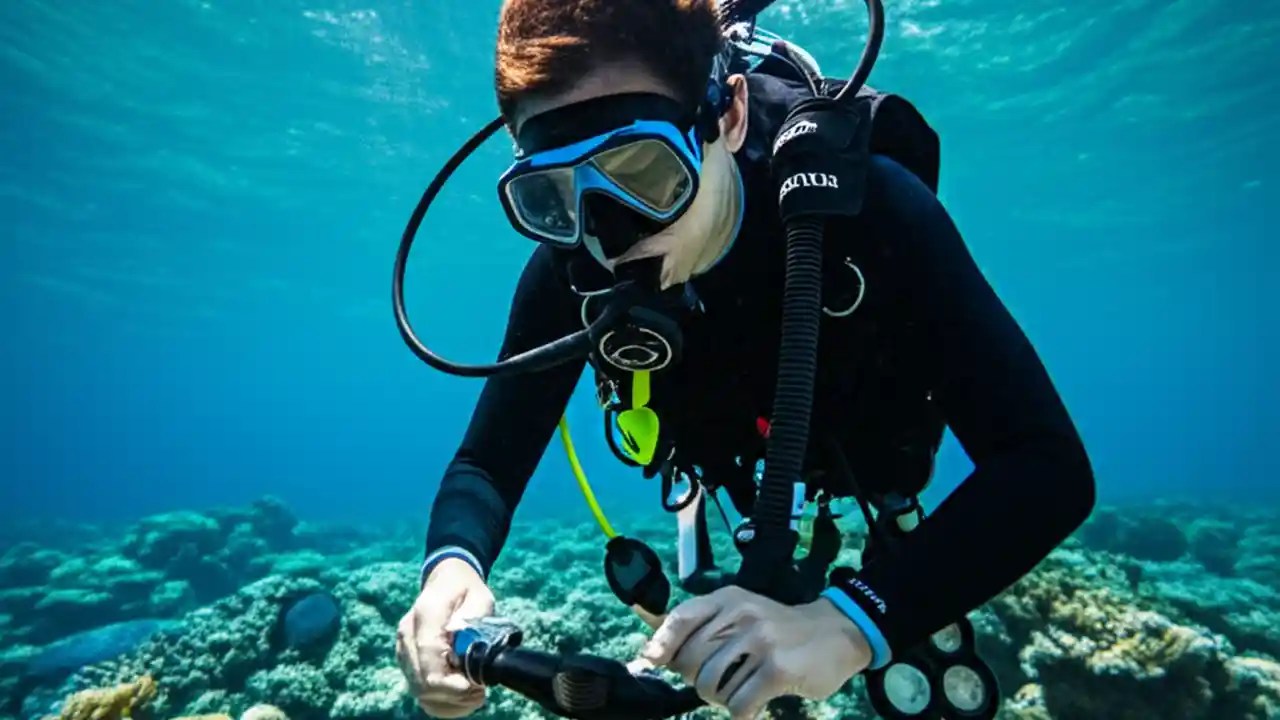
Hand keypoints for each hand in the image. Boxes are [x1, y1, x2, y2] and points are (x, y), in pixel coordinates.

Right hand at [396, 558, 495, 717]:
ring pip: (419, 692)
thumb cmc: (466, 589)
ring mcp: (403, 648)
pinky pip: (418, 690)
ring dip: (448, 702)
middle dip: (454, 697)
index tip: (476, 687)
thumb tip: (460, 645)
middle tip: (481, 692)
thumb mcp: (480, 596)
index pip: (430, 662)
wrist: (445, 580)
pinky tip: (460, 696)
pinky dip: (440, 701)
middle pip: (422, 683)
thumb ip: (472, 619)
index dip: (452, 684)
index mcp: (425, 615)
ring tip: (474, 695)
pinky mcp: (406, 660)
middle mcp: (407, 633)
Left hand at [636, 586, 871, 719]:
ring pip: (711, 685)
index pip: (681, 618)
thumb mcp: (740, 614)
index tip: (651, 662)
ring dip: (720, 699)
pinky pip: (739, 703)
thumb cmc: (777, 629)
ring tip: (737, 692)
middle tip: (717, 683)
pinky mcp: (778, 669)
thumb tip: (648, 648)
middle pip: (691, 660)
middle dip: (697, 681)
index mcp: (728, 600)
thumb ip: (699, 626)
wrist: (835, 634)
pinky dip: (741, 713)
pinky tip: (752, 706)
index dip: (661, 644)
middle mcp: (742, 615)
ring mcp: (761, 641)